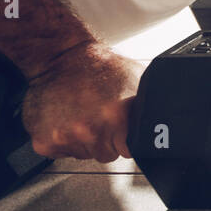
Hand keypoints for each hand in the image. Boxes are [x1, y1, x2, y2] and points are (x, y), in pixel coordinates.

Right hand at [21, 42, 141, 161]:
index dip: (127, 141)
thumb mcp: (138, 81)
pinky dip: (63, 139)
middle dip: (106, 139)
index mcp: (116, 119)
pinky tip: (66, 118)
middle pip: (105, 154)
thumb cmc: (99, 67)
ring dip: (84, 139)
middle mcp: (90, 131)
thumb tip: (166, 121)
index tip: (122, 129)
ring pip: (83, 154)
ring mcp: (65, 138)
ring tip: (82, 113)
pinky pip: (61, 152)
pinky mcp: (45, 142)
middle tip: (99, 114)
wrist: (61, 57)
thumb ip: (149, 107)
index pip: (129, 151)